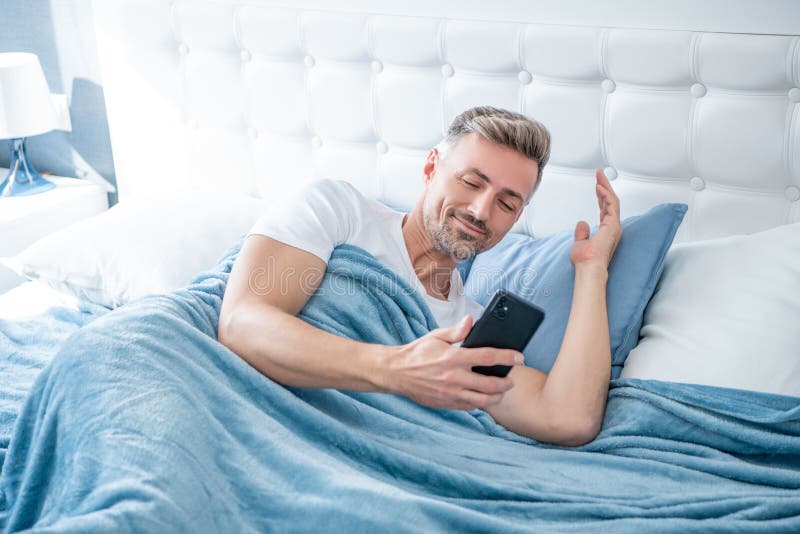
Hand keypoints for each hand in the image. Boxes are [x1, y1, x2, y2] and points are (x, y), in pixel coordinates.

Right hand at [386, 315, 522, 409]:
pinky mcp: (446, 403)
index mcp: (452, 358)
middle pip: (490, 384)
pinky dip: (480, 403)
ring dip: (497, 397)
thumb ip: (456, 331)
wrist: (396, 373)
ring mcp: (450, 393)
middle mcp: (453, 377)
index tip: (519, 357)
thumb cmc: (417, 353)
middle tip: (512, 380)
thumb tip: (471, 321)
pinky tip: (483, 397)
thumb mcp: (435, 337)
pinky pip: (469, 406)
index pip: (487, 357)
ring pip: (483, 400)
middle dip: (506, 383)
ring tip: (501, 391)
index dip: (507, 357)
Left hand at [569, 169, 622, 269]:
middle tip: (600, 175)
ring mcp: (614, 226)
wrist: (587, 267)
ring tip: (600, 176)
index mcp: (605, 231)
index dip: (601, 196)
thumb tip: (581, 224)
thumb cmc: (585, 260)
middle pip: (610, 201)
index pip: (605, 208)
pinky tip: (599, 187)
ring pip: (612, 201)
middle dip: (605, 186)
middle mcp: (612, 227)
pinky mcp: (613, 225)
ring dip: (606, 187)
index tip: (597, 185)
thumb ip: (582, 233)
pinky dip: (605, 195)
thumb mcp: (580, 243)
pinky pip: (611, 205)